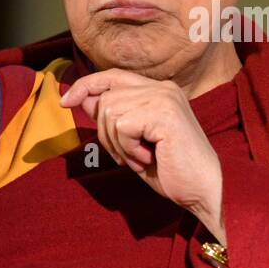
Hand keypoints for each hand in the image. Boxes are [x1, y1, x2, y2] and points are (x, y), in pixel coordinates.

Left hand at [60, 69, 225, 244]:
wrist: (203, 190)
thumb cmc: (170, 170)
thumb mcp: (132, 143)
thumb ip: (111, 118)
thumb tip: (81, 97)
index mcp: (158, 90)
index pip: (112, 76)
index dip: (86, 85)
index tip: (65, 102)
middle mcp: (163, 88)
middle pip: (106, 98)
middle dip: (106, 134)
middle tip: (130, 156)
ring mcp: (164, 98)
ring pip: (110, 112)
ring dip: (119, 144)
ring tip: (142, 157)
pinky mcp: (164, 113)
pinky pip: (122, 127)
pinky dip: (128, 149)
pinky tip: (149, 158)